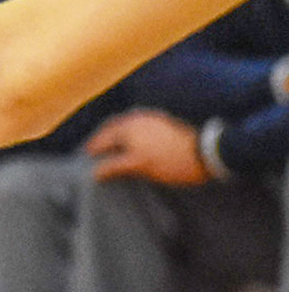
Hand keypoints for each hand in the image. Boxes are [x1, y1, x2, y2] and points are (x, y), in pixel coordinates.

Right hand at [85, 109, 208, 185]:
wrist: (207, 153)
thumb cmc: (171, 161)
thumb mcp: (141, 166)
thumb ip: (115, 167)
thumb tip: (95, 173)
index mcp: (127, 127)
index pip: (101, 139)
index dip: (93, 150)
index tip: (85, 159)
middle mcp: (135, 119)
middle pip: (110, 129)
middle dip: (101, 140)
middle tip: (94, 153)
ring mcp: (149, 118)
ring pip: (124, 126)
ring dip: (115, 136)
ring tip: (112, 149)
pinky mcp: (161, 121)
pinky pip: (137, 126)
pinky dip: (129, 134)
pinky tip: (133, 143)